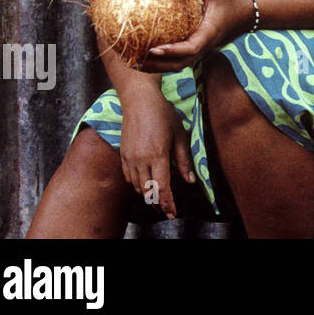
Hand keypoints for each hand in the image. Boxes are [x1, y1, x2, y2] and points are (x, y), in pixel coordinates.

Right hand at [118, 82, 194, 219]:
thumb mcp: (179, 134)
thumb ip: (184, 159)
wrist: (139, 100)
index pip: (162, 187)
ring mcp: (129, 158)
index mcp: (158, 154)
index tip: (173, 213)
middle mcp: (141, 159)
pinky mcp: (123, 155)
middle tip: (167, 210)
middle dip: (157, 203)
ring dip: (147, 196)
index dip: (168, 203)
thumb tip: (190, 180)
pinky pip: (128, 177)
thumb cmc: (163, 114)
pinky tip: (144, 185)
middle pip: (148, 191)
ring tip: (157, 200)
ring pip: (136, 186)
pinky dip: (136, 185)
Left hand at [140, 0, 252, 72]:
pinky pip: (177, 61)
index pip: (191, 48)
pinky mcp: (196, 51)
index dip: (172, 51)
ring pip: (176, 66)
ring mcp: (200, 51)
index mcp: (209, 34)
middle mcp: (204, 47)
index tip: (154, 49)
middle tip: (133, 59)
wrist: (244, 15)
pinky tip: (143, 57)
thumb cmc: (228, 0)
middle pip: (178, 64)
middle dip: (156, 65)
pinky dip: (160, 62)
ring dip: (155, 67)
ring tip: (132, 62)